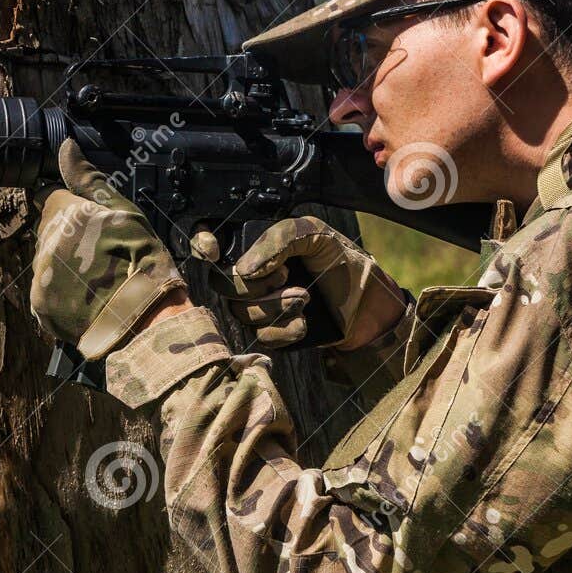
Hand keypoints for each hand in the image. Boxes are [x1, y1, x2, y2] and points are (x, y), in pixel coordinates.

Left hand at [30, 139, 191, 359]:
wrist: (146, 323)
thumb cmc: (143, 264)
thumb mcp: (127, 214)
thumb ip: (90, 180)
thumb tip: (66, 147)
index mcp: (66, 215)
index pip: (54, 198)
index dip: (78, 210)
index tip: (98, 227)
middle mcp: (46, 243)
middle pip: (49, 230)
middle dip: (69, 236)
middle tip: (104, 255)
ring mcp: (41, 277)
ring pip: (46, 260)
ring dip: (65, 264)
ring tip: (98, 279)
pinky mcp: (41, 306)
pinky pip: (46, 290)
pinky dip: (62, 291)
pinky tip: (88, 297)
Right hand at [220, 217, 407, 350]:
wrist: (369, 304)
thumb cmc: (344, 263)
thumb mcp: (316, 236)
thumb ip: (279, 239)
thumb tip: (243, 269)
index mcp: (258, 246)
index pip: (212, 242)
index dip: (202, 244)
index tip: (211, 248)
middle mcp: (253, 276)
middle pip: (223, 285)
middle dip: (253, 286)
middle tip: (288, 277)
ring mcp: (260, 306)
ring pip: (241, 313)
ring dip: (274, 308)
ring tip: (305, 298)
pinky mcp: (273, 333)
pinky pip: (261, 336)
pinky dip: (284, 330)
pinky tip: (305, 323)